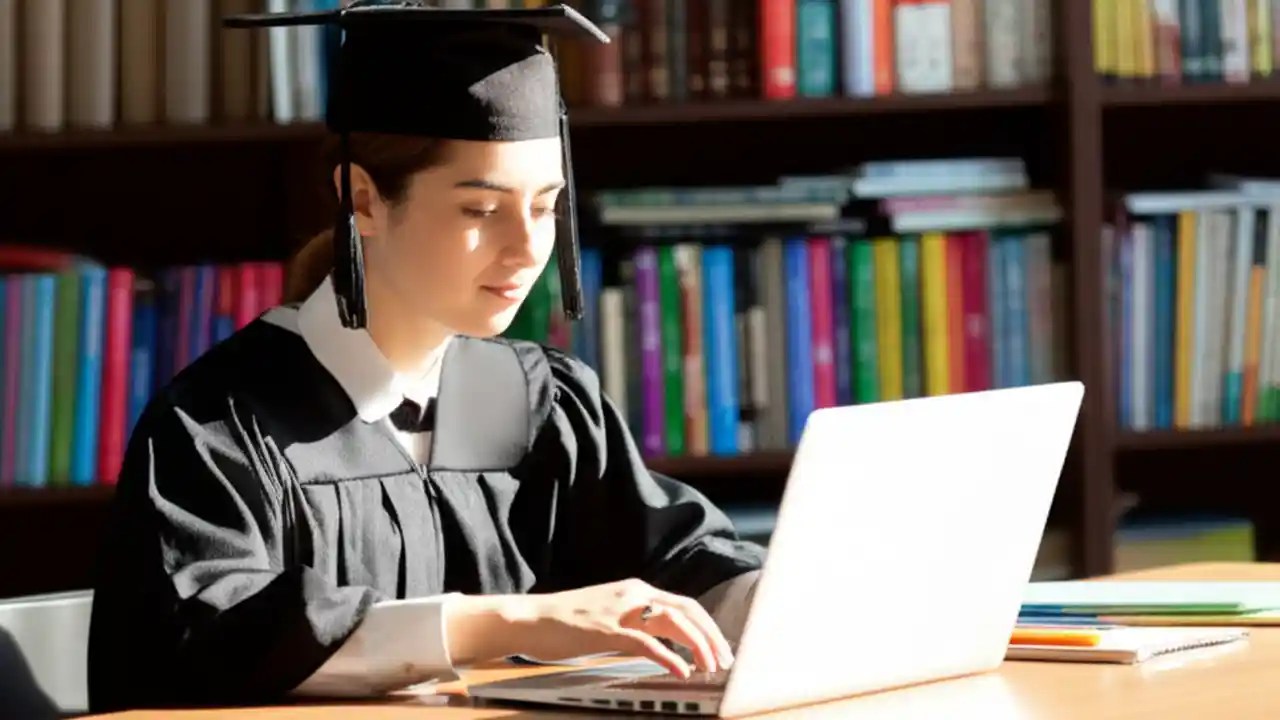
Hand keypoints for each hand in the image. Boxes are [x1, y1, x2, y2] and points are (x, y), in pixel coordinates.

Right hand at [520, 578, 735, 677]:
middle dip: (712, 635)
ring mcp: (620, 610)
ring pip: (674, 622)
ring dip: (698, 645)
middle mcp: (634, 594)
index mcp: (636, 590)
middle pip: (687, 610)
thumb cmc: (565, 622)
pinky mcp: (606, 629)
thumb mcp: (609, 615)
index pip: (684, 604)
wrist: (529, 618)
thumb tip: (662, 641)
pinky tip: (681, 670)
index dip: (707, 626)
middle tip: (725, 660)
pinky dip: (670, 656)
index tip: (720, 648)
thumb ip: (635, 623)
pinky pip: (647, 642)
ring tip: (709, 666)